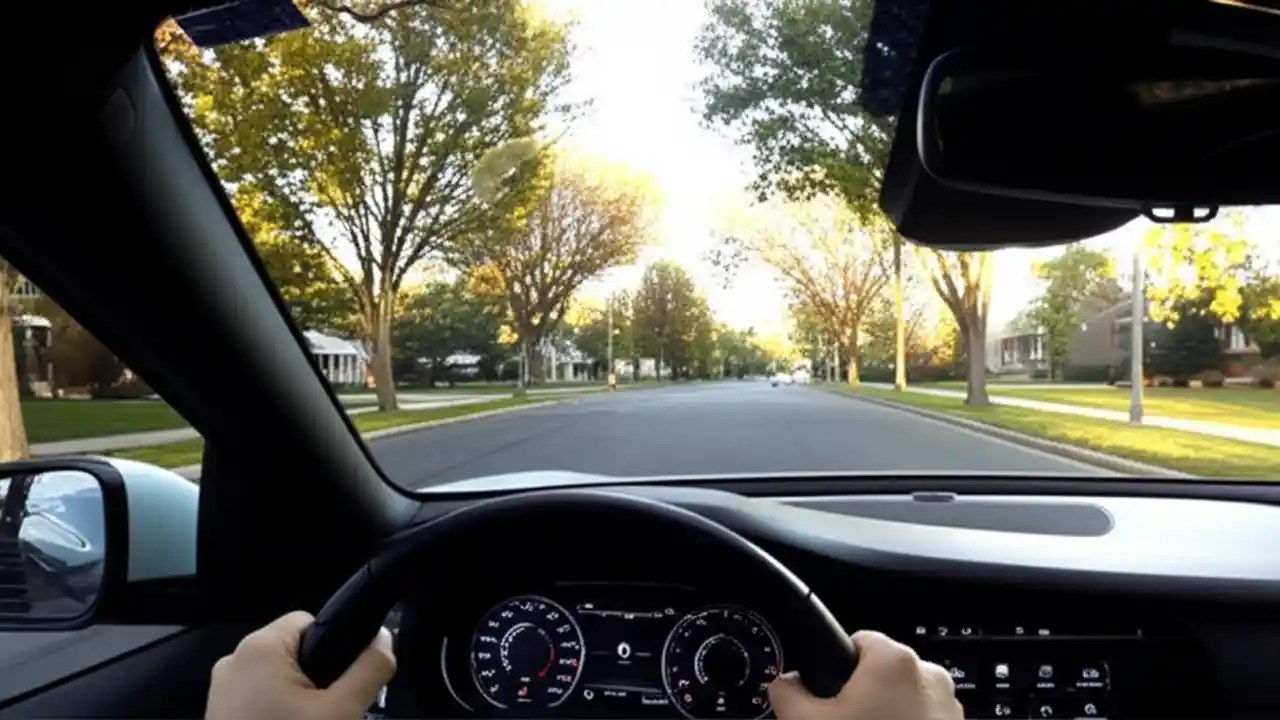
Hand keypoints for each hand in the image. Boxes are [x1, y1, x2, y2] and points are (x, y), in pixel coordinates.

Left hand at [205, 611, 395, 719]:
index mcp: (259, 647)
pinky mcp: (220, 715)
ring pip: (280, 680)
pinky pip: (261, 700)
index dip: (338, 648)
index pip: (313, 622)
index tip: (344, 684)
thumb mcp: (340, 712)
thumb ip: (369, 670)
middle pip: (298, 653)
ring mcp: (222, 691)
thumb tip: (384, 640)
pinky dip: (280, 714)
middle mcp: (234, 661)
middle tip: (332, 715)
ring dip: (302, 701)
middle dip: (321, 680)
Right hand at [769, 630, 961, 719]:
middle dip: (861, 698)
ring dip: (885, 717)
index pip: (855, 641)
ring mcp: (949, 708)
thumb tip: (784, 684)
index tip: (826, 696)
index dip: (834, 669)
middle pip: (881, 674)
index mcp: (893, 660)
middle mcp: (929, 676)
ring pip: (904, 701)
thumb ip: (787, 693)